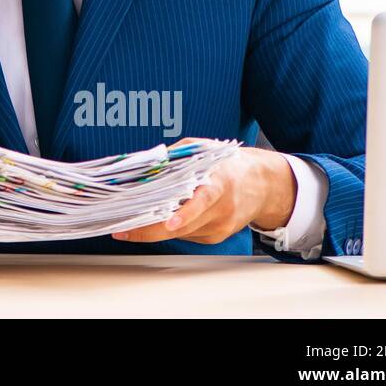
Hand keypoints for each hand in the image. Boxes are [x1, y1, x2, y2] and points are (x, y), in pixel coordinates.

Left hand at [112, 143, 296, 244]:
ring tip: (126, 226)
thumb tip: (145, 166)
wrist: (263, 185)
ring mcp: (219, 226)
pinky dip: (169, 228)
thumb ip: (174, 157)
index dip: (184, 215)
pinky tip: (157, 221)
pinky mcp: (216, 236)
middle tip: (122, 230)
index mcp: (219, 183)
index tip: (168, 222)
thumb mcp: (201, 149)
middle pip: (182, 226)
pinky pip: (186, 235)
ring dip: (153, 230)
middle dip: (149, 230)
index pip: (201, 202)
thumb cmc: (227, 163)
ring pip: (180, 234)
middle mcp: (221, 209)